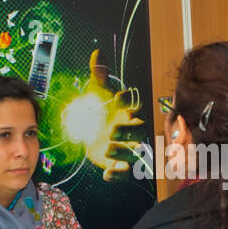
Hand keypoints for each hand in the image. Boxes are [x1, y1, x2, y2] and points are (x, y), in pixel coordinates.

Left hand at [81, 49, 143, 180]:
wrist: (87, 132)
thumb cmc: (97, 110)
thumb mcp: (95, 92)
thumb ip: (98, 74)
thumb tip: (96, 53)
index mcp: (127, 111)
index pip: (134, 104)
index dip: (128, 100)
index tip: (116, 97)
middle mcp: (130, 129)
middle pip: (139, 131)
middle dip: (128, 131)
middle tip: (112, 130)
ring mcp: (125, 147)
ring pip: (133, 152)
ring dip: (122, 151)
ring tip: (107, 149)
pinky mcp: (117, 163)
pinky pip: (123, 171)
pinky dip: (116, 175)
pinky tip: (106, 175)